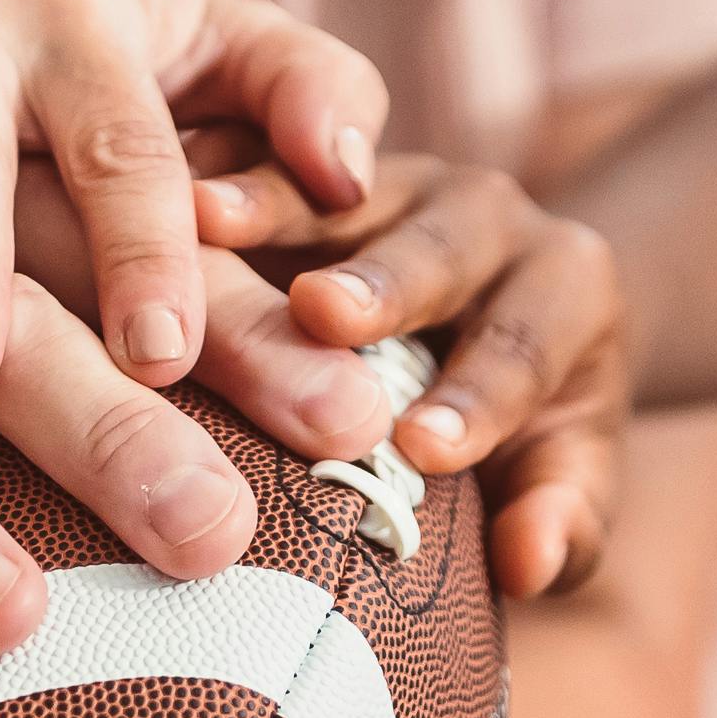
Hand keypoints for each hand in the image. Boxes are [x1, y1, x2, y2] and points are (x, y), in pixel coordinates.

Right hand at [182, 150, 634, 599]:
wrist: (475, 351)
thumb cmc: (521, 436)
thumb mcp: (556, 478)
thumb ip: (560, 523)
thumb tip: (530, 558)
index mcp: (564, 284)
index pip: (525, 345)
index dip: (477, 396)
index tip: (421, 448)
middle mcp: (488, 215)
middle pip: (439, 248)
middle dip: (380, 282)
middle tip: (321, 312)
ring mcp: (394, 180)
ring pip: (337, 194)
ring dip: (270, 208)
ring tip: (203, 224)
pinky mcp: (312, 167)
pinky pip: (257, 159)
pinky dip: (208, 180)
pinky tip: (152, 199)